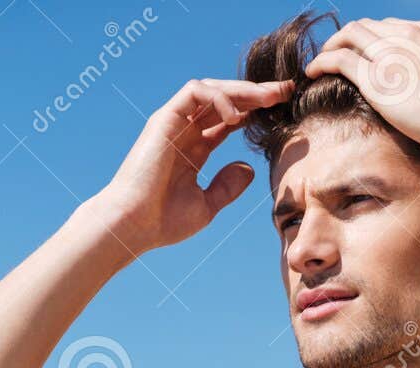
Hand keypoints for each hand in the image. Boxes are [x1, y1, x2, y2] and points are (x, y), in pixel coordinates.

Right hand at [99, 77, 291, 252]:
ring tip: (270, 96)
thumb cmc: (162, 221)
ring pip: (212, 89)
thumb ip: (227, 186)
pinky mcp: (165, 118)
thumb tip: (249, 168)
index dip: (254, 112)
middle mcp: (184, 131)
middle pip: (225, 100)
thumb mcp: (206, 206)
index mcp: (194, 149)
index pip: (228, 120)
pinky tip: (238, 115)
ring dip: (243, 89)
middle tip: (286, 92)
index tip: (281, 112)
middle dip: (256, 93)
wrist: (133, 225)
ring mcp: (174, 122)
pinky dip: (219, 97)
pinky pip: (195, 92)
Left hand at [305, 18, 419, 154]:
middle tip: (336, 53)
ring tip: (320, 62)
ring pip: (349, 36)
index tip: (365, 53)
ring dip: (331, 46)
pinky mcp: (376, 78)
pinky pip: (339, 60)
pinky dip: (322, 62)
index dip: (373, 38)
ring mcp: (389, 53)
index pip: (391, 26)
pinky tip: (312, 72)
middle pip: (367, 26)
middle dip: (349, 38)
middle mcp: (406, 34)